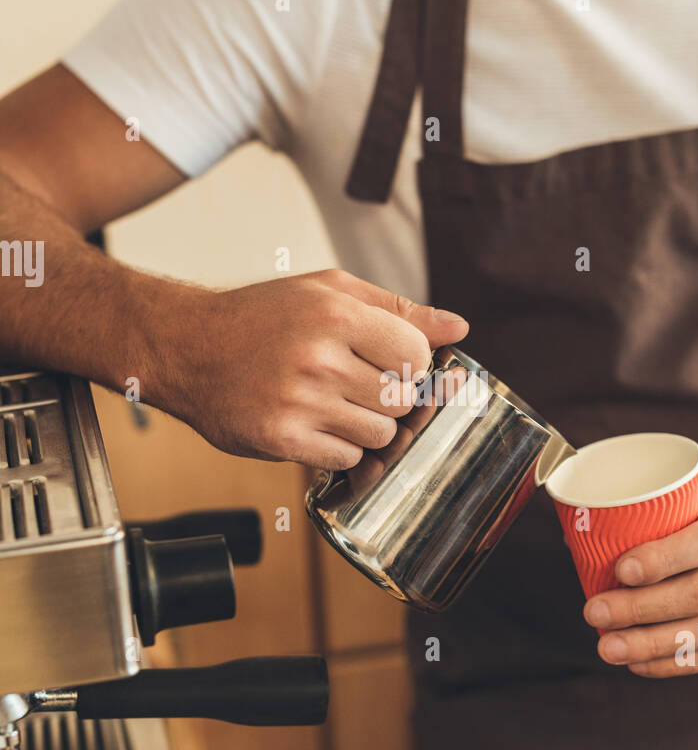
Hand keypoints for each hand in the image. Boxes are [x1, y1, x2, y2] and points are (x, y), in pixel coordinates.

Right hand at [166, 268, 468, 466]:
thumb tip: (458, 328)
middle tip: (356, 383)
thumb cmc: (260, 316)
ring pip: (379, 434)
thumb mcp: (328, 292)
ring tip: (333, 402)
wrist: (186, 347)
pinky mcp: (281, 439)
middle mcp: (319, 359)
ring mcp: (299, 403)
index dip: (412, 364)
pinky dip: (339, 447)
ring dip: (366, 425)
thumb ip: (397, 310)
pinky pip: (345, 458)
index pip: (418, 355)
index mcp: (336, 315)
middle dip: (389, 396)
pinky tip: (315, 423)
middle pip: (401, 399)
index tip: (390, 362)